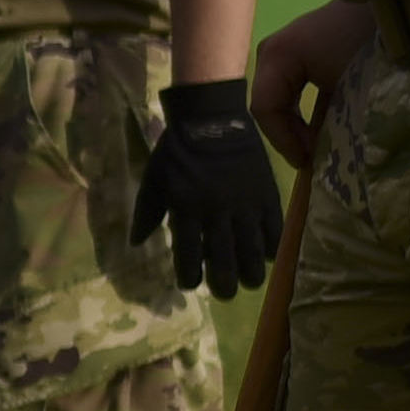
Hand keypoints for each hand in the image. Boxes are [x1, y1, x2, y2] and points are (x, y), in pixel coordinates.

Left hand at [136, 78, 281, 297]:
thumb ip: (146, 214)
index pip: (188, 257)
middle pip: (224, 261)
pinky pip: (273, 229)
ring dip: (250, 272)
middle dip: (224, 283)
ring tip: (249, 281)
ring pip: (252, 251)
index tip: (191, 283)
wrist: (211, 118)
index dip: (190, 276)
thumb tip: (136, 244)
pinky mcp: (266, 195)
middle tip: (224, 292)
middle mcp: (216, 214)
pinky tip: (266, 255)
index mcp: (186, 211)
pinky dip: (271, 246)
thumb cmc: (177, 151)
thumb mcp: (153, 181)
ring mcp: (244, 205)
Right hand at [254, 0, 372, 171]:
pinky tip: (323, 123)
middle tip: (313, 157)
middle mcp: (272, 52)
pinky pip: (290, 87)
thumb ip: (328, 126)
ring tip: (319, 143)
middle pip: (268, 105)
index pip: (266, 111)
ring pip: (278, 98)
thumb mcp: (348, 89)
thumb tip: (322, 155)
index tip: (309, 163)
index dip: (284, 142)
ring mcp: (283, 49)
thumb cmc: (367, 45)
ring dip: (296, 123)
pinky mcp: (299, 49)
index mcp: (277, 58)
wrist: (392, 1)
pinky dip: (302, 109)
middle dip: (289, 135)